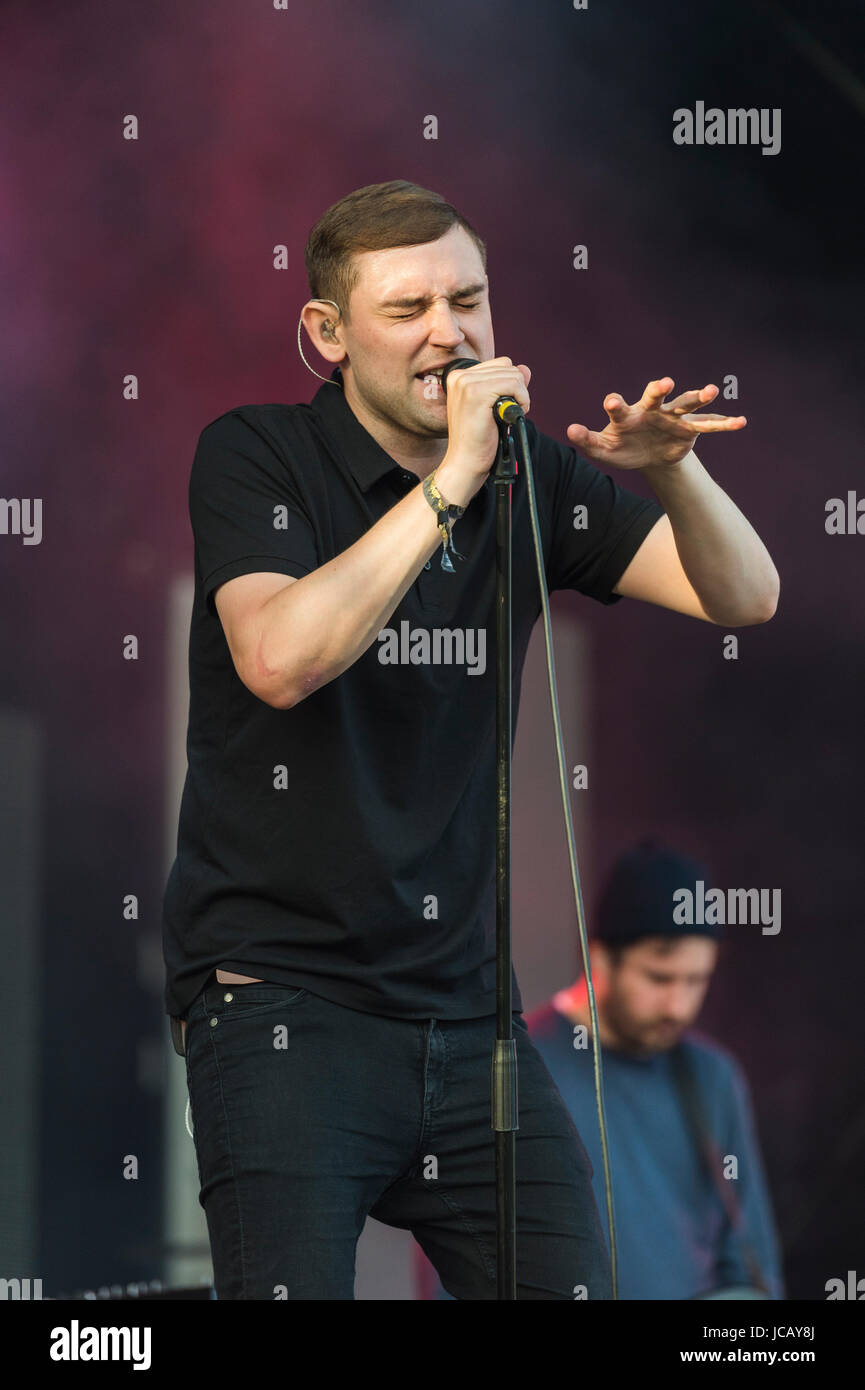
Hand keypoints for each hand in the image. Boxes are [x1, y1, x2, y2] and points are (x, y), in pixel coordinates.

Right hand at [442, 357, 530, 481]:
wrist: (465, 462)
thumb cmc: (478, 439)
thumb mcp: (494, 406)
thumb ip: (509, 385)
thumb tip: (525, 368)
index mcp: (460, 377)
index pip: (500, 364)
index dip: (510, 385)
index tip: (503, 406)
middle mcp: (460, 376)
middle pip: (508, 367)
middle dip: (516, 390)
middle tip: (506, 414)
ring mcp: (466, 383)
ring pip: (513, 374)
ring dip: (519, 396)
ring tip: (506, 416)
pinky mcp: (476, 393)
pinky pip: (514, 384)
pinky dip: (521, 400)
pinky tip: (510, 416)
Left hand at [565, 378, 745, 470]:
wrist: (647, 456)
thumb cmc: (622, 448)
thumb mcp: (603, 450)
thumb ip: (587, 440)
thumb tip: (570, 429)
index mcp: (628, 414)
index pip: (619, 406)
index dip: (615, 404)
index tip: (610, 402)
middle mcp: (652, 409)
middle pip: (655, 395)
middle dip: (659, 388)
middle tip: (664, 383)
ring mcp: (672, 418)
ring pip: (686, 403)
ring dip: (698, 397)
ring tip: (712, 390)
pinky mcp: (689, 429)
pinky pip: (708, 425)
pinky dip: (724, 424)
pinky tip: (741, 422)